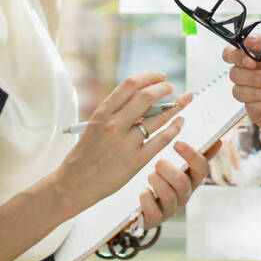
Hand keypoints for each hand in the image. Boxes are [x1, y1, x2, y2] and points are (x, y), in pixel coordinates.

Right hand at [54, 73, 190, 217]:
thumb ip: (115, 113)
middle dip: (164, 88)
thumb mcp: (94, 126)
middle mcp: (114, 124)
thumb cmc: (85, 154)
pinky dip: (174, 128)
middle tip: (173, 87)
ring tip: (186, 100)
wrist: (74, 183)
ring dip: (176, 105)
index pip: (130, 84)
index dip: (149, 77)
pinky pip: (161, 139)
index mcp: (102, 113)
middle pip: (147, 97)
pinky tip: (180, 122)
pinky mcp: (136, 160)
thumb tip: (142, 100)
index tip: (160, 77)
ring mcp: (126, 142)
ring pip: (159, 117)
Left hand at [139, 140, 222, 226]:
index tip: (177, 143)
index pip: (202, 168)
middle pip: (182, 182)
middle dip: (166, 169)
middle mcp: (185, 196)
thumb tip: (219, 141)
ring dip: (156, 181)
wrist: (147, 208)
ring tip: (151, 177)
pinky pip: (152, 211)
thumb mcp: (180, 170)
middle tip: (158, 163)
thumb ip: (196, 157)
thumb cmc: (165, 183)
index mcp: (193, 181)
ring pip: (168, 196)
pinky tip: (145, 192)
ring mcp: (172, 209)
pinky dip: (146, 198)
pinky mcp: (157, 219)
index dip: (192, 155)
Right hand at [221, 33, 260, 147]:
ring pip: (238, 90)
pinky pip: (250, 105)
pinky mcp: (257, 112)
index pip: (233, 52)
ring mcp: (254, 95)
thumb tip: (247, 38)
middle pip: (234, 72)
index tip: (250, 60)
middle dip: (255, 76)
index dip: (235, 55)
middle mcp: (255, 76)